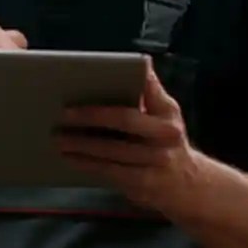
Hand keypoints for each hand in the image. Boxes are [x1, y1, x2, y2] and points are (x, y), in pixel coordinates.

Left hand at [55, 61, 200, 215]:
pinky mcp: (144, 184)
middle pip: (124, 121)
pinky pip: (110, 172)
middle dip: (91, 116)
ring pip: (112, 150)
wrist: (189, 185)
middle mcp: (166, 137)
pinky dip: (87, 164)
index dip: (125, 79)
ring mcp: (156, 162)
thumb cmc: (167, 141)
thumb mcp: (166, 113)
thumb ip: (150, 91)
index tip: (89, 77)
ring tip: (58, 138)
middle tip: (63, 113)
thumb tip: (141, 62)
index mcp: (167, 113)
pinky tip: (70, 158)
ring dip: (82, 144)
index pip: (144, 91)